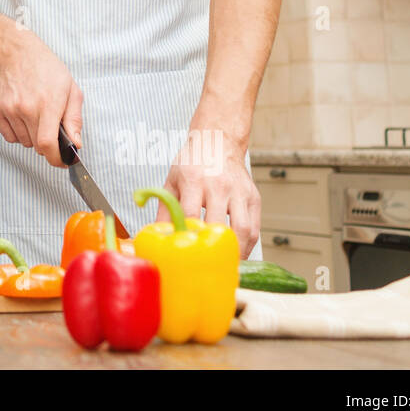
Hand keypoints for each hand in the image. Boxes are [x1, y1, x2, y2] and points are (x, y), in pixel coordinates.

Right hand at [0, 28, 83, 166]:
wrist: (17, 53)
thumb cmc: (46, 68)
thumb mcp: (71, 89)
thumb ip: (74, 119)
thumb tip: (76, 144)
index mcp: (48, 103)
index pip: (47, 144)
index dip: (56, 159)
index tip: (61, 161)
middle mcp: (26, 108)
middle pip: (37, 146)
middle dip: (48, 143)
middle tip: (50, 125)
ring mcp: (9, 109)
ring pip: (24, 142)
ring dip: (32, 136)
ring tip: (35, 114)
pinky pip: (10, 137)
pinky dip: (18, 132)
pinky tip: (22, 115)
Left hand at [155, 126, 260, 257]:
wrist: (218, 141)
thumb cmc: (192, 163)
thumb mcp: (172, 179)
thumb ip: (164, 208)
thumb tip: (155, 235)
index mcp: (194, 179)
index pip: (190, 213)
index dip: (187, 236)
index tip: (182, 254)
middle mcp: (219, 185)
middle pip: (219, 224)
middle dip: (212, 250)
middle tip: (205, 269)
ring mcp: (239, 191)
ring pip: (243, 230)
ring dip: (235, 253)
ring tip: (224, 267)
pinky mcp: (254, 197)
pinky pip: (254, 228)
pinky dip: (247, 246)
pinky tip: (236, 254)